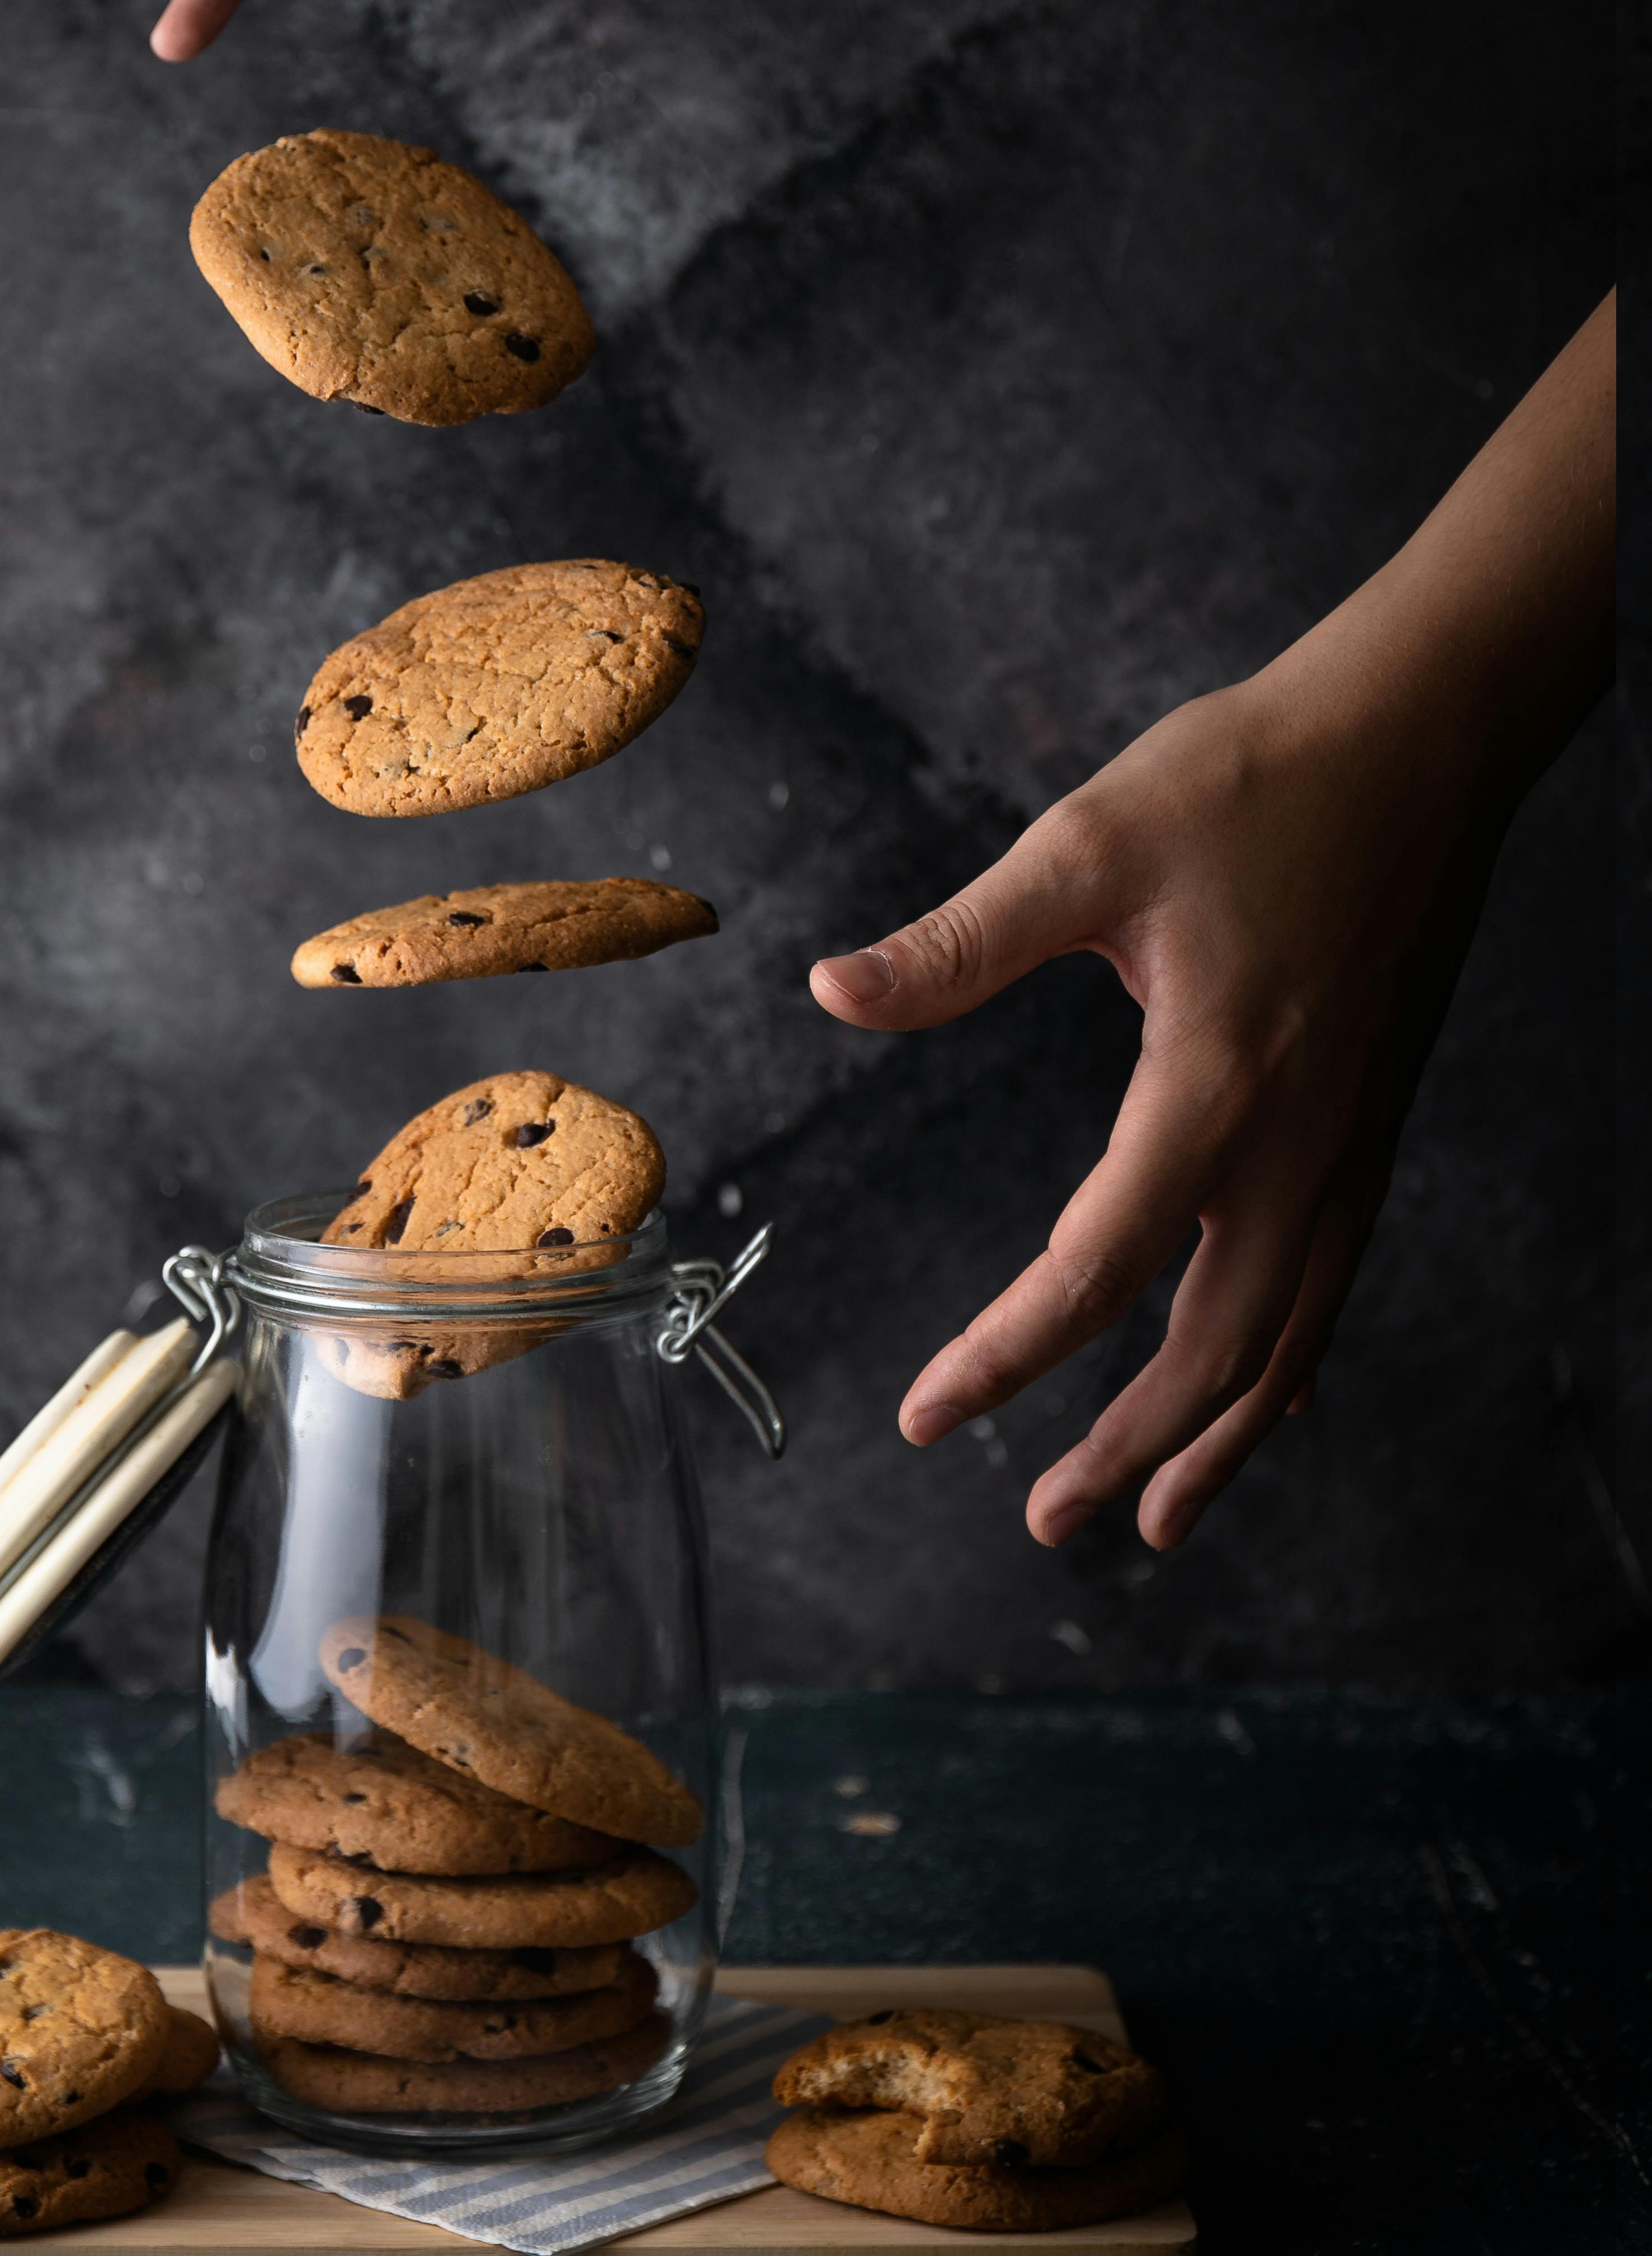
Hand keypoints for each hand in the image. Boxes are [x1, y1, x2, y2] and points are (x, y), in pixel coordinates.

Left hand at [809, 302, 1612, 1551]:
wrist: (1423, 734)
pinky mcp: (1375, 1120)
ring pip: (1287, 1337)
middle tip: (1045, 1520)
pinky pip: (1331, 1280)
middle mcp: (1298, 1143)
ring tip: (1152, 1518)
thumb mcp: (1087, 847)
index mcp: (1215, 1086)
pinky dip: (1287, 1361)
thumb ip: (960, 944)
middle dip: (1126, 1447)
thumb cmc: (1256, 778)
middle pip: (1209, 1349)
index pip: (1094, 1268)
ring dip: (1217, 1437)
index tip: (928, 1417)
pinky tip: (1259, 1393)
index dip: (1006, 1356)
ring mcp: (1352, 1141)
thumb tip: (832, 992)